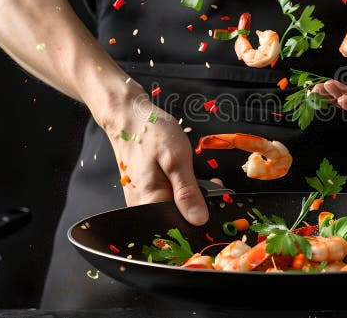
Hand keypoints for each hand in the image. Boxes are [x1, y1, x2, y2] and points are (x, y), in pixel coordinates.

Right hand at [94, 83, 208, 224]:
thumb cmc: (151, 134)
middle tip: (212, 186)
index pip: (179, 227)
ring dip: (191, 199)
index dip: (200, 219)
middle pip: (176, 221)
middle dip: (198, 207)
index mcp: (148, 203)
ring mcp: (142, 201)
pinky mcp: (145, 194)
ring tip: (203, 181)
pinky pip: (166, 201)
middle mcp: (141, 207)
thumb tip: (199, 220)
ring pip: (173, 211)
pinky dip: (181, 193)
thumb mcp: (176, 159)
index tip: (217, 202)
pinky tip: (188, 181)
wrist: (129, 118)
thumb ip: (187, 191)